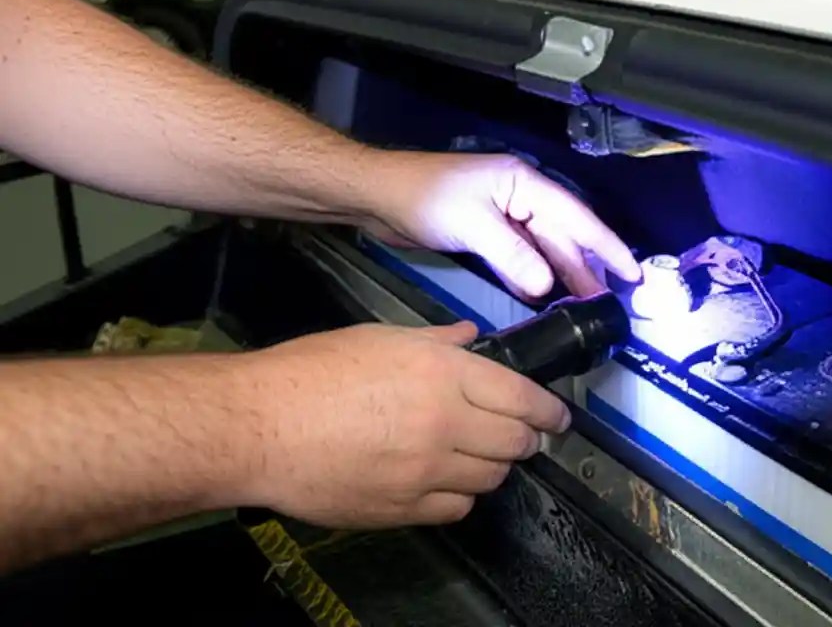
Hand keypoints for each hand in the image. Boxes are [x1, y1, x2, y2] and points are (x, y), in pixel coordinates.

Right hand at [238, 321, 567, 528]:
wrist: (260, 427)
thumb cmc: (311, 372)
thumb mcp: (379, 338)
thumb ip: (435, 341)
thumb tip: (470, 338)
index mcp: (443, 373)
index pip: (521, 397)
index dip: (549, 410)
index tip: (558, 417)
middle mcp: (445, 422)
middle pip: (516, 442)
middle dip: (528, 439)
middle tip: (523, 437)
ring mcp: (426, 470)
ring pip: (491, 478)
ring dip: (495, 467)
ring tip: (480, 456)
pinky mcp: (404, 508)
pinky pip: (457, 507)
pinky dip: (462, 496)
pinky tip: (447, 482)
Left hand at [362, 151, 640, 300]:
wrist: (377, 196)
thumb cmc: (424, 197)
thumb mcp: (472, 224)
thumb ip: (512, 255)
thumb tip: (546, 286)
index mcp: (524, 184)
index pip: (576, 217)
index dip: (607, 245)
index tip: (632, 271)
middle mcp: (520, 199)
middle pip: (563, 237)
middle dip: (586, 268)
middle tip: (609, 301)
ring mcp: (503, 217)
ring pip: (543, 250)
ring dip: (562, 276)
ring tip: (584, 305)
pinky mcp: (486, 234)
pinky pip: (520, 258)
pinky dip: (533, 277)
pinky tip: (544, 297)